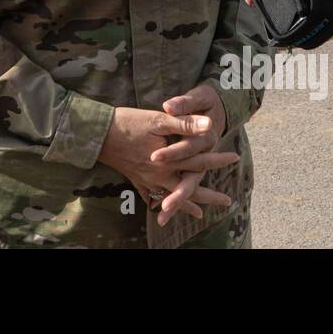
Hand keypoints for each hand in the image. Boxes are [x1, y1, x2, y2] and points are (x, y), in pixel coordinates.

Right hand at [97, 107, 238, 226]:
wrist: (97, 134)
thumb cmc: (128, 123)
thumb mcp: (158, 120)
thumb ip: (185, 124)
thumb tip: (210, 126)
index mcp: (168, 161)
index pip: (199, 161)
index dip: (218, 159)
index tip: (235, 157)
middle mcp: (159, 175)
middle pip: (189, 188)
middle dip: (208, 195)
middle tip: (228, 202)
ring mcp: (146, 180)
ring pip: (170, 196)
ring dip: (186, 204)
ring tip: (200, 213)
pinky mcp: (134, 178)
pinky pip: (150, 195)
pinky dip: (158, 201)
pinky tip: (160, 207)